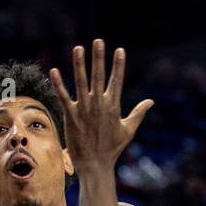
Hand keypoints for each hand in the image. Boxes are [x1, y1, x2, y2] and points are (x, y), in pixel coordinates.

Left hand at [49, 40, 153, 173]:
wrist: (96, 165)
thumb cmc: (112, 149)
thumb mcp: (129, 130)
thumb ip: (139, 113)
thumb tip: (151, 102)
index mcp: (113, 106)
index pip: (117, 81)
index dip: (118, 65)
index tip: (119, 50)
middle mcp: (99, 105)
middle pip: (99, 76)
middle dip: (99, 58)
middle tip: (99, 41)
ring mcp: (84, 109)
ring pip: (81, 82)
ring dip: (79, 64)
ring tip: (78, 48)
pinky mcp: (71, 116)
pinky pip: (63, 96)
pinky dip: (58, 84)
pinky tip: (53, 70)